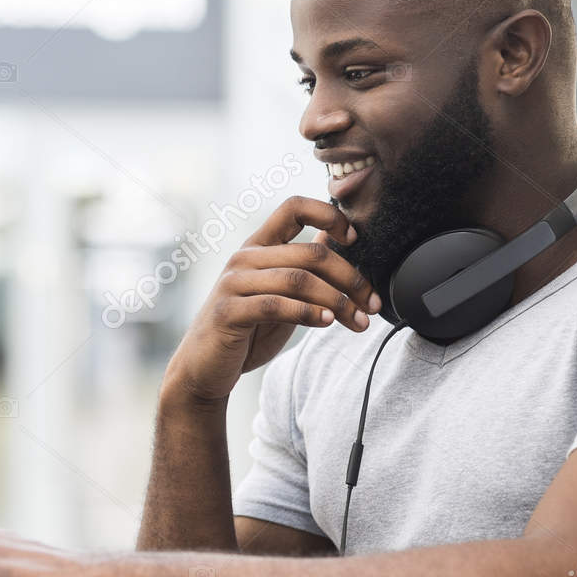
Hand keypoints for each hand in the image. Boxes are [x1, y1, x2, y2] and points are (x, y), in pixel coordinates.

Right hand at [162, 196, 381, 404]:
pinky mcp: (229, 311)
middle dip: (351, 278)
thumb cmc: (245, 331)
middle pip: (310, 253)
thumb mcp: (280, 295)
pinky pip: (276, 305)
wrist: (204, 368)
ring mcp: (234, 283)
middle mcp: (244, 257)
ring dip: (337, 302)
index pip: (293, 207)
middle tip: (372, 304)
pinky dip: (307, 313)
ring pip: (299, 279)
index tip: (355, 238)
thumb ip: (302, 269)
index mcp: (258, 247)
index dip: (329, 215)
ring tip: (358, 321)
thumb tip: (335, 239)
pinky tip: (325, 323)